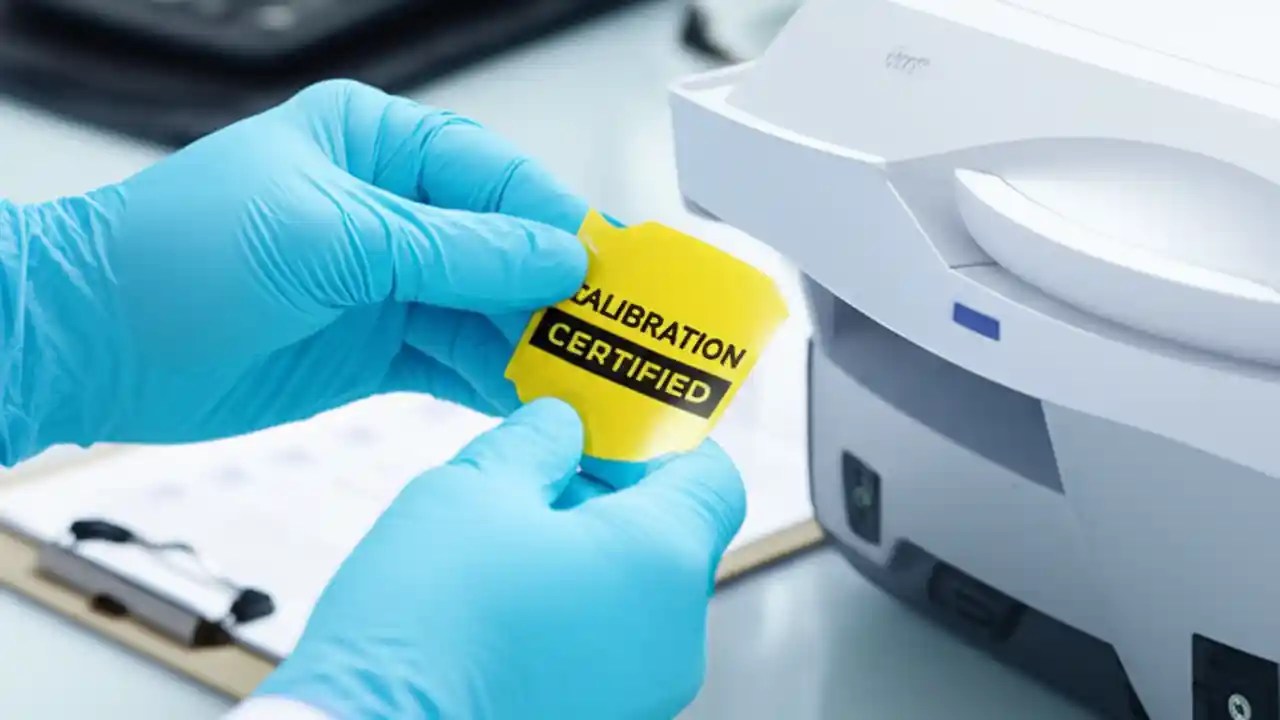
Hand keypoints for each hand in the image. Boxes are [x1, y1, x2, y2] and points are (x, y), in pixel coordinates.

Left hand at [0, 80, 586, 463]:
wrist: (95, 343)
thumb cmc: (178, 252)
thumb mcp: (331, 236)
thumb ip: (451, 249)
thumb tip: (554, 255)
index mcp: (378, 146)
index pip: (495, 176)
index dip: (556, 221)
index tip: (609, 264)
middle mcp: (392, 211)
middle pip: (503, 247)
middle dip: (558, 290)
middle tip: (618, 330)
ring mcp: (387, 284)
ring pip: (489, 311)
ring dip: (537, 343)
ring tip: (592, 376)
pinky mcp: (379, 350)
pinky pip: (458, 361)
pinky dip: (498, 381)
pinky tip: (539, 398)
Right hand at [256, 399, 745, 718]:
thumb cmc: (426, 622)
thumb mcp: (475, 489)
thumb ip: (537, 442)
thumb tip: (561, 425)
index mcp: (663, 561)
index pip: (712, 478)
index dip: (660, 443)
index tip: (607, 431)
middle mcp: (676, 636)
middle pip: (671, 536)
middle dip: (606, 497)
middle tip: (530, 479)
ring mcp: (645, 692)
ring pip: (636, 593)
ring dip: (583, 555)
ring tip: (499, 549)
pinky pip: (609, 646)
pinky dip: (571, 612)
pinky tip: (499, 606)